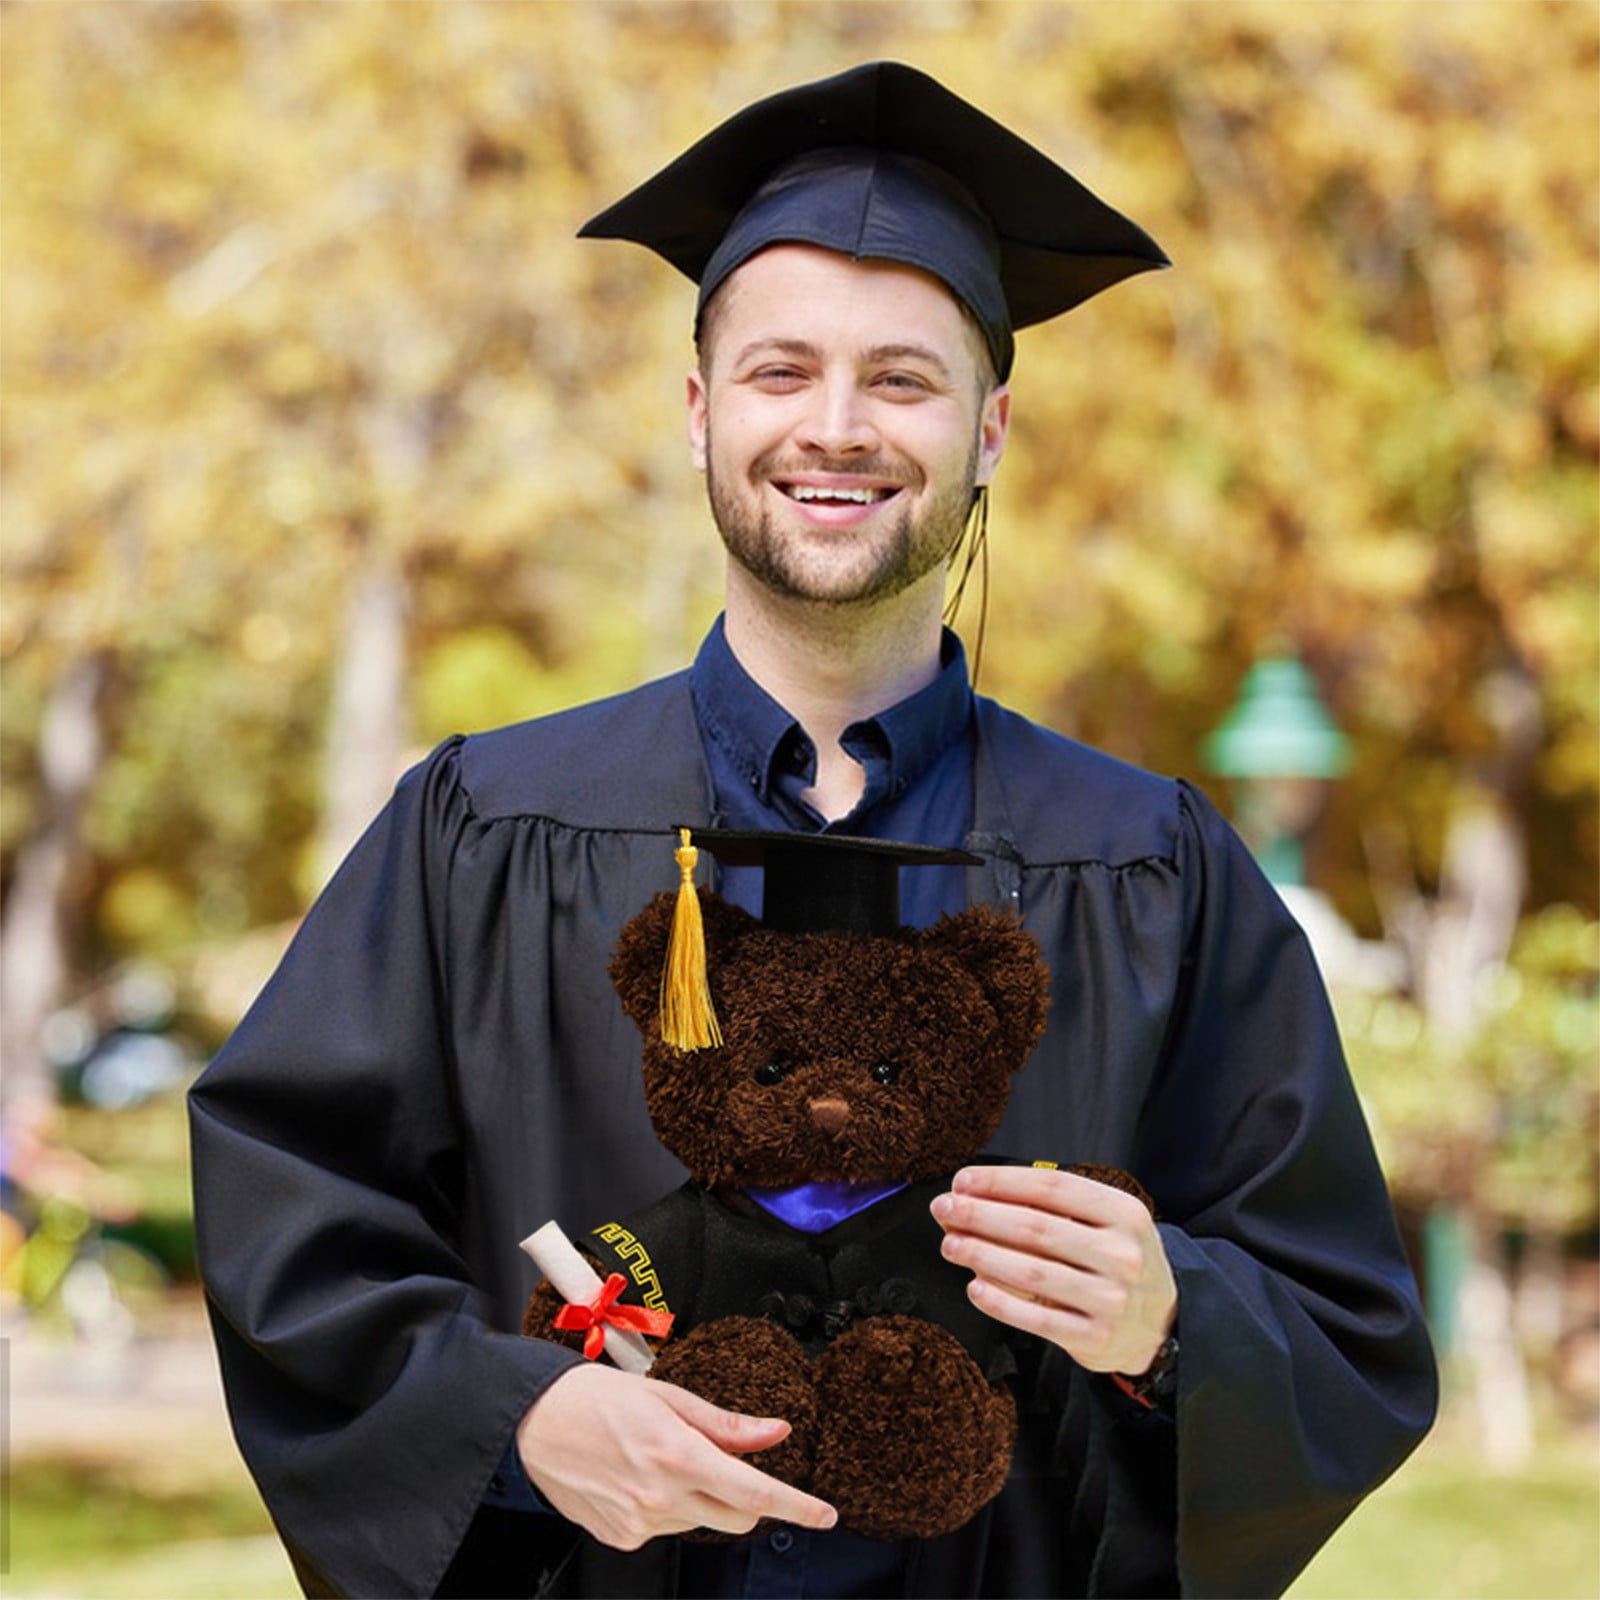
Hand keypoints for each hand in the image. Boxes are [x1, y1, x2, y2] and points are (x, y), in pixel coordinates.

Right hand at [516, 1362, 836, 1548]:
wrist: (535, 1421)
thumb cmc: (597, 1397)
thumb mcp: (669, 1397)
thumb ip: (726, 1424)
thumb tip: (774, 1431)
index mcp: (679, 1456)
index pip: (755, 1493)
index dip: (797, 1507)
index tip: (824, 1515)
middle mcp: (662, 1497)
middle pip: (736, 1517)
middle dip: (746, 1496)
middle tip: (720, 1460)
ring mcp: (641, 1524)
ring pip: (700, 1521)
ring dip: (698, 1496)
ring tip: (659, 1457)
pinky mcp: (622, 1539)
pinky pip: (665, 1528)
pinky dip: (666, 1506)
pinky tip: (637, 1477)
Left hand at [931, 1165, 1176, 1375]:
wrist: (1162, 1322)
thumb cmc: (1114, 1260)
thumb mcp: (1101, 1223)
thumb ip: (1046, 1208)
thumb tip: (972, 1196)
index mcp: (1123, 1213)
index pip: (1051, 1188)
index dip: (1001, 1182)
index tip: (962, 1181)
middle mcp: (1122, 1254)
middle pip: (1036, 1228)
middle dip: (980, 1216)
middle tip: (943, 1209)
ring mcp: (1112, 1299)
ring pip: (1032, 1273)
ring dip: (981, 1255)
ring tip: (950, 1244)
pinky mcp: (1096, 1338)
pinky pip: (1037, 1320)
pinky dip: (1000, 1302)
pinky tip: (974, 1286)